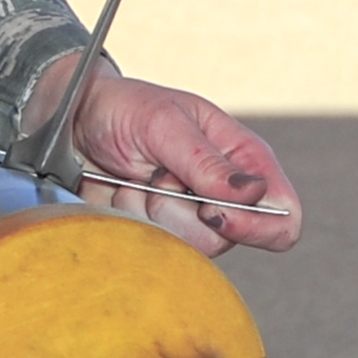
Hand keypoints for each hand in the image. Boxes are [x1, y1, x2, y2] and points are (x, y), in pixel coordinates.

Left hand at [33, 56, 300, 254]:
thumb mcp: (164, 123)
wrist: (74, 119)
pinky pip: (151, 246)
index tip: (211, 212)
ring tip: (137, 178)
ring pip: (187, 248)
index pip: (283, 217)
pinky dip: (129, 220)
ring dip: (150, 214)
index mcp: (243, 160)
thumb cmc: (125, 109)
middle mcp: (224, 193)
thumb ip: (206, 162)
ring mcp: (191, 215)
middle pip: (228, 239)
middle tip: (157, 175)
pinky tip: (121, 190)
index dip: (256, 227)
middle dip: (182, 212)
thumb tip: (253, 194)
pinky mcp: (158, 229)